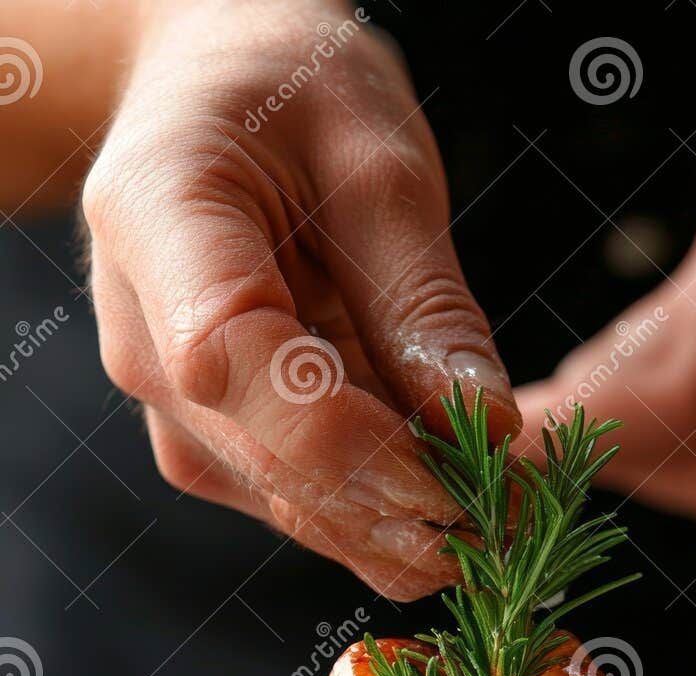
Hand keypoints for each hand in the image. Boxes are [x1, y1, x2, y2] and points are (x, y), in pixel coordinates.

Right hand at [82, 0, 517, 598]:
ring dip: (403, 528)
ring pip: (294, 506)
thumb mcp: (379, 163)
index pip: (235, 363)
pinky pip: (301, 506)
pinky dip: (383, 517)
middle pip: (274, 459)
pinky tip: (458, 506)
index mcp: (157, 226)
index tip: (464, 472)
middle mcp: (143, 342)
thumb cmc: (289, 100)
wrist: (212, 106)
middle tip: (524, 512)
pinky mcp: (213, 449)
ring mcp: (173, 410)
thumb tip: (485, 427)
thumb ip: (425, 300)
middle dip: (407, 502)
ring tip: (510, 515)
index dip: (353, 436)